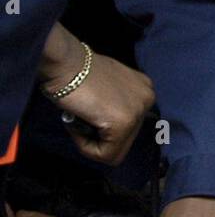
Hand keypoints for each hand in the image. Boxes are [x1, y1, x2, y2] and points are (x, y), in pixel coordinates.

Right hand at [42, 45, 154, 167]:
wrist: (64, 62)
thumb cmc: (75, 73)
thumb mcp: (105, 86)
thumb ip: (114, 102)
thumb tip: (107, 123)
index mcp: (144, 89)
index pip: (128, 126)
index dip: (102, 127)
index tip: (88, 112)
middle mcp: (148, 98)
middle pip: (124, 140)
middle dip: (99, 135)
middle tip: (82, 116)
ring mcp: (138, 111)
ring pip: (114, 151)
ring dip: (91, 141)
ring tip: (80, 118)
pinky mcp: (123, 123)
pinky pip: (106, 154)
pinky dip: (86, 146)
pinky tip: (78, 123)